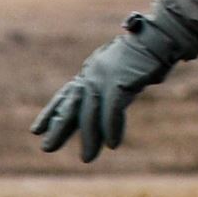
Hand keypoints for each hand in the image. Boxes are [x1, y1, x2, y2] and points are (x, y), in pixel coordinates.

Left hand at [32, 19, 175, 163]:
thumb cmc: (145, 59)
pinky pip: (113, 108)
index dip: (51, 113)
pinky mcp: (121, 78)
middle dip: (59, 127)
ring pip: (91, 111)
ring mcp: (105, 75)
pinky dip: (112, 127)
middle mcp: (93, 73)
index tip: (36, 130)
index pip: (65, 95)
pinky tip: (113, 144)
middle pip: (71, 104)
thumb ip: (110, 93)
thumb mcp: (121, 76)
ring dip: (89, 137)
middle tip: (46, 148)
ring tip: (86, 158)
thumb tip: (106, 115)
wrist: (161, 39)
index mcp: (90, 71)